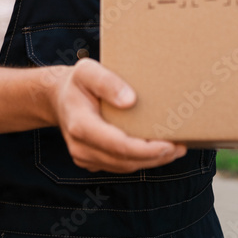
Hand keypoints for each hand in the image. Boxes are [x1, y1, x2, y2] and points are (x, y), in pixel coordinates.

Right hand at [49, 58, 186, 172]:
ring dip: (151, 161)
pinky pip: (119, 165)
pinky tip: (157, 151)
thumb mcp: (87, 70)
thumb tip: (130, 101)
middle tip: (180, 147)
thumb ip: (107, 82)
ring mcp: (84, 157)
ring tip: (175, 149)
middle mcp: (81, 147)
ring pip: (124, 166)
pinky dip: (139, 160)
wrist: (58, 98)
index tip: (169, 144)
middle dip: (155, 157)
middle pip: (125, 160)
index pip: (118, 145)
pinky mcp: (91, 161)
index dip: (146, 149)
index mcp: (81, 125)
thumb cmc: (77, 82)